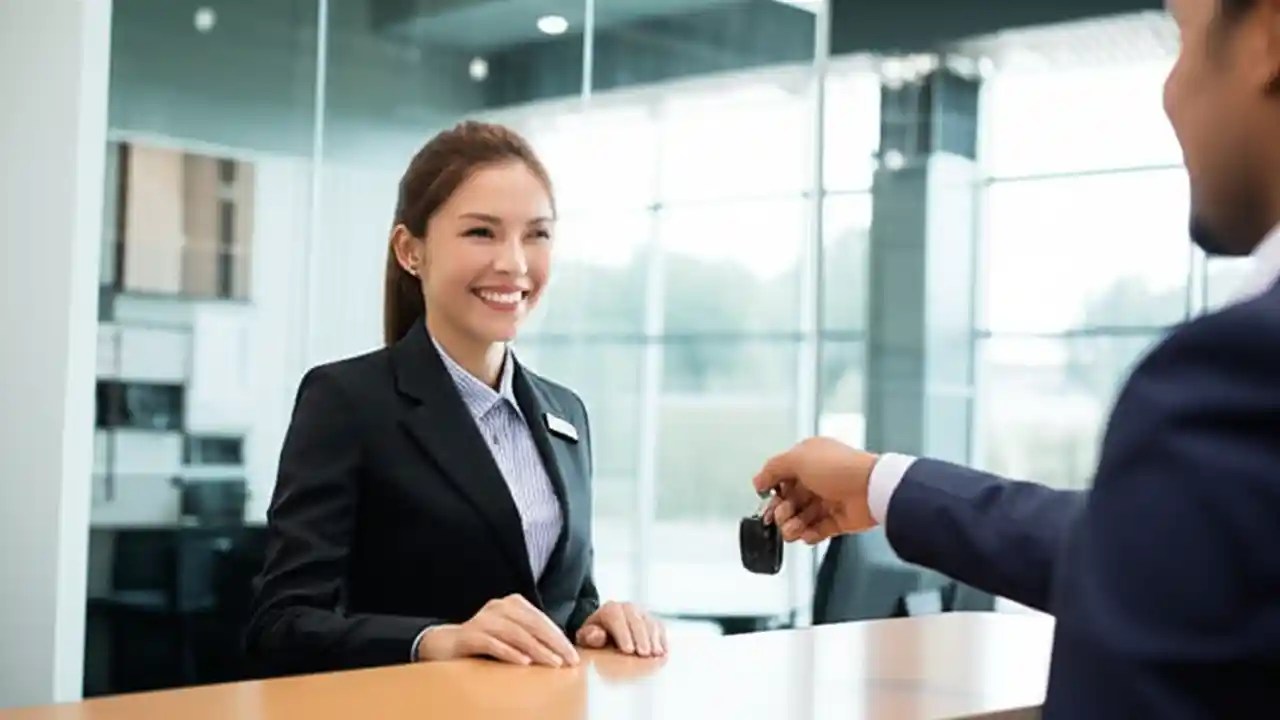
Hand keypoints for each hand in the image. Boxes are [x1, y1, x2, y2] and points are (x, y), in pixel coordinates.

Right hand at [417, 593, 580, 666]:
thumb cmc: (485, 640)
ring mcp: (483, 620)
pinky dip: (509, 652)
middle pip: (531, 625)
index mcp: (512, 604)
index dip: (558, 637)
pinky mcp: (469, 635)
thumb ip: (531, 635)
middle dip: (553, 644)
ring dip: (536, 649)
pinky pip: (492, 643)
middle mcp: (498, 607)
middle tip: (568, 661)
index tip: (573, 655)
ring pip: (515, 634)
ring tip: (552, 664)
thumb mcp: (510, 633)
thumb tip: (561, 649)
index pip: (541, 620)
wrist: (445, 644)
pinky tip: (523, 663)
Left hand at [575, 601, 666, 657]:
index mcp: (609, 609)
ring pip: (650, 622)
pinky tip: (663, 652)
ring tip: (655, 654)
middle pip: (636, 619)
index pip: (616, 617)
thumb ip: (589, 636)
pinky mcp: (653, 620)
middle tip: (644, 654)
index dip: (623, 633)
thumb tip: (597, 635)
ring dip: (654, 639)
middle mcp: (627, 607)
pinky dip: (662, 639)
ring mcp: (642, 613)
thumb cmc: (596, 637)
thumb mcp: (587, 637)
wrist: (606, 631)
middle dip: (641, 637)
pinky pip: (660, 626)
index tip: (628, 650)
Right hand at [752, 437, 879, 544]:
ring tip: (792, 530)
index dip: (772, 489)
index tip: (765, 498)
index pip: (783, 476)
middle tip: (780, 516)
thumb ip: (772, 469)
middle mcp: (819, 478)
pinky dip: (809, 534)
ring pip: (802, 517)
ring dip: (792, 526)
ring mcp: (830, 500)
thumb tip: (757, 480)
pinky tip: (805, 535)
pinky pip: (818, 530)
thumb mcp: (797, 459)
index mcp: (809, 458)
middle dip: (781, 511)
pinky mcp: (839, 520)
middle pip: (790, 500)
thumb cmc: (839, 468)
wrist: (871, 488)